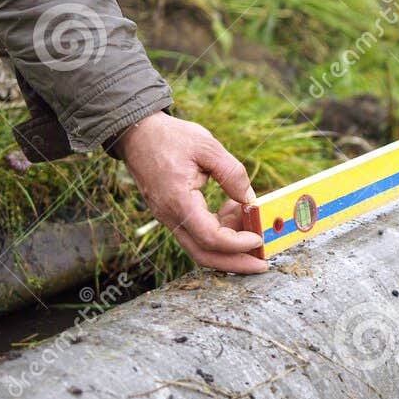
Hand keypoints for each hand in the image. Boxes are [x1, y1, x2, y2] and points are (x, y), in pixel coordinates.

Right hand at [116, 111, 266, 273]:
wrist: (137, 134)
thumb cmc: (169, 137)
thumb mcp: (207, 146)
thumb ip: (232, 174)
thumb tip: (250, 200)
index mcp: (178, 201)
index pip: (210, 237)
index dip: (237, 244)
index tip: (258, 239)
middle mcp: (170, 216)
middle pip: (204, 254)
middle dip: (235, 263)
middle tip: (261, 264)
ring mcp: (169, 218)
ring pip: (200, 247)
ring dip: (228, 246)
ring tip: (251, 224)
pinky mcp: (172, 215)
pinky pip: (196, 233)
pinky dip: (218, 231)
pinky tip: (233, 212)